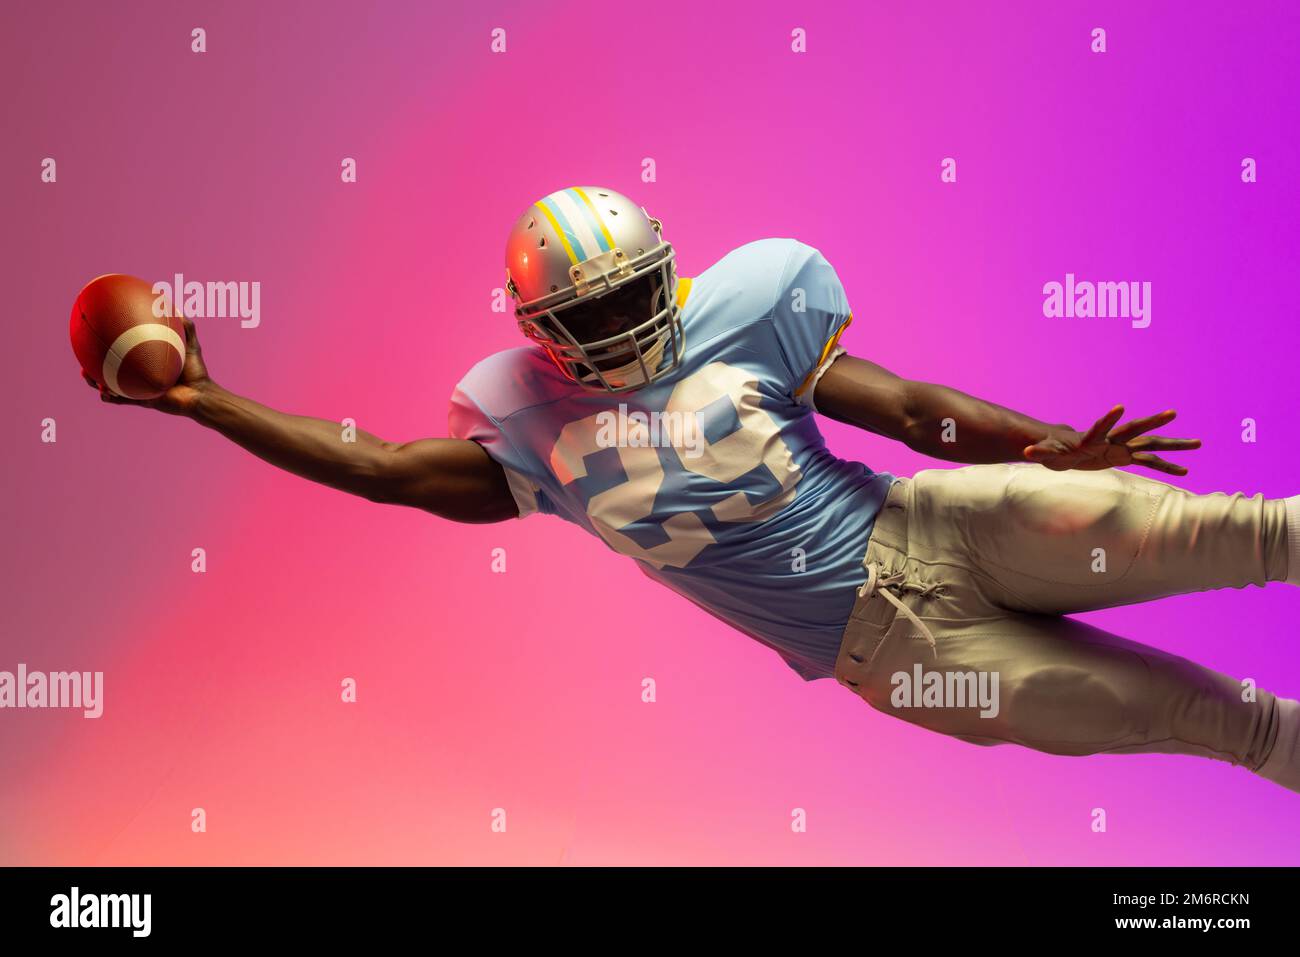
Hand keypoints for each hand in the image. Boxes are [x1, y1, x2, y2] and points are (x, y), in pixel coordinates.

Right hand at [82, 318, 213, 416]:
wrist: (200, 395)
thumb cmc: (196, 371)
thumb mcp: (191, 344)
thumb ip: (186, 326)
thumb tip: (175, 307)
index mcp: (144, 362)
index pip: (123, 352)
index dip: (108, 345)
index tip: (97, 333)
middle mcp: (138, 375)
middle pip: (109, 369)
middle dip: (94, 363)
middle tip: (83, 354)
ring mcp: (138, 389)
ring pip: (109, 386)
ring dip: (96, 382)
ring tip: (86, 374)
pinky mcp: (142, 402)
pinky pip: (123, 400)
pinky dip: (112, 398)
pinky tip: (104, 393)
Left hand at [1022, 405, 1200, 475]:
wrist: (1065, 447)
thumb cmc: (1055, 450)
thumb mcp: (1046, 453)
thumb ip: (1038, 451)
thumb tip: (1024, 450)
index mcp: (1093, 437)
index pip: (1101, 427)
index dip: (1108, 418)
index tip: (1120, 407)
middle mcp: (1112, 439)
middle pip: (1135, 429)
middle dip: (1153, 422)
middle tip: (1173, 413)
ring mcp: (1122, 447)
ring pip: (1152, 445)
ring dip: (1174, 445)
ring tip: (1199, 443)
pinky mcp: (1125, 457)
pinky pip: (1150, 463)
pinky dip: (1166, 467)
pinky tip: (1184, 472)